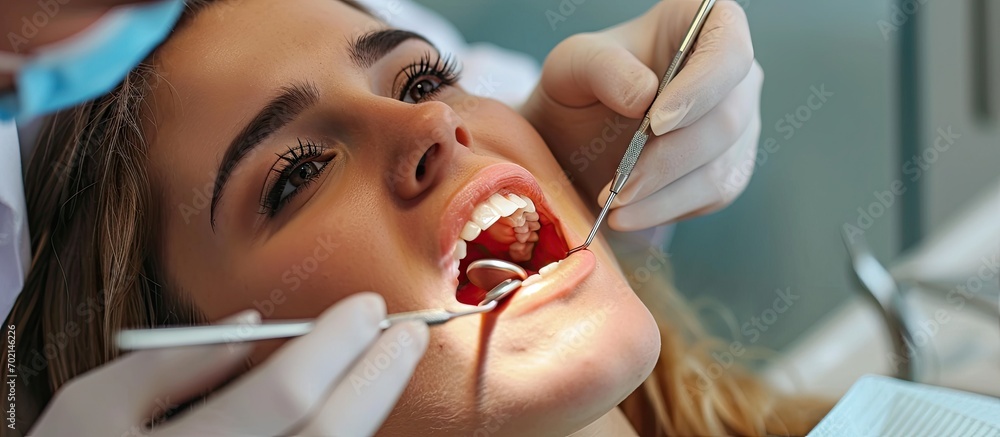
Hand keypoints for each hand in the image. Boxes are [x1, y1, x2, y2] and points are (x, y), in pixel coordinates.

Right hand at [30, 293, 427, 435]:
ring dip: (370, 410)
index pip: (287, 393)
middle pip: (332, 434)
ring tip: (388, 365)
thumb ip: (169, 364)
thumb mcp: (89, 408)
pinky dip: (343, 435)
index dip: (336, 344)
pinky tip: (350, 409)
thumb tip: (250, 327)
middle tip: (408, 331)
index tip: (365, 305)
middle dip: (379, 376)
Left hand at [521, 0, 762, 230]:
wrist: (576, 136)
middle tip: (620, 186)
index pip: (730, 50)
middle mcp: (733, 73)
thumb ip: (602, 68)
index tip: (655, 122)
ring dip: (665, 193)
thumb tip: (644, 95)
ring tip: (614, 205)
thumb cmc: (579, 87)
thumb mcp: (571, 66)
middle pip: (727, 119)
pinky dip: (668, 209)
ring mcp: (738, 122)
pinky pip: (714, 194)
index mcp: (703, 25)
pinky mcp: (729, 166)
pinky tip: (629, 215)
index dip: (702, 87)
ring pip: (722, 165)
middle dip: (669, 158)